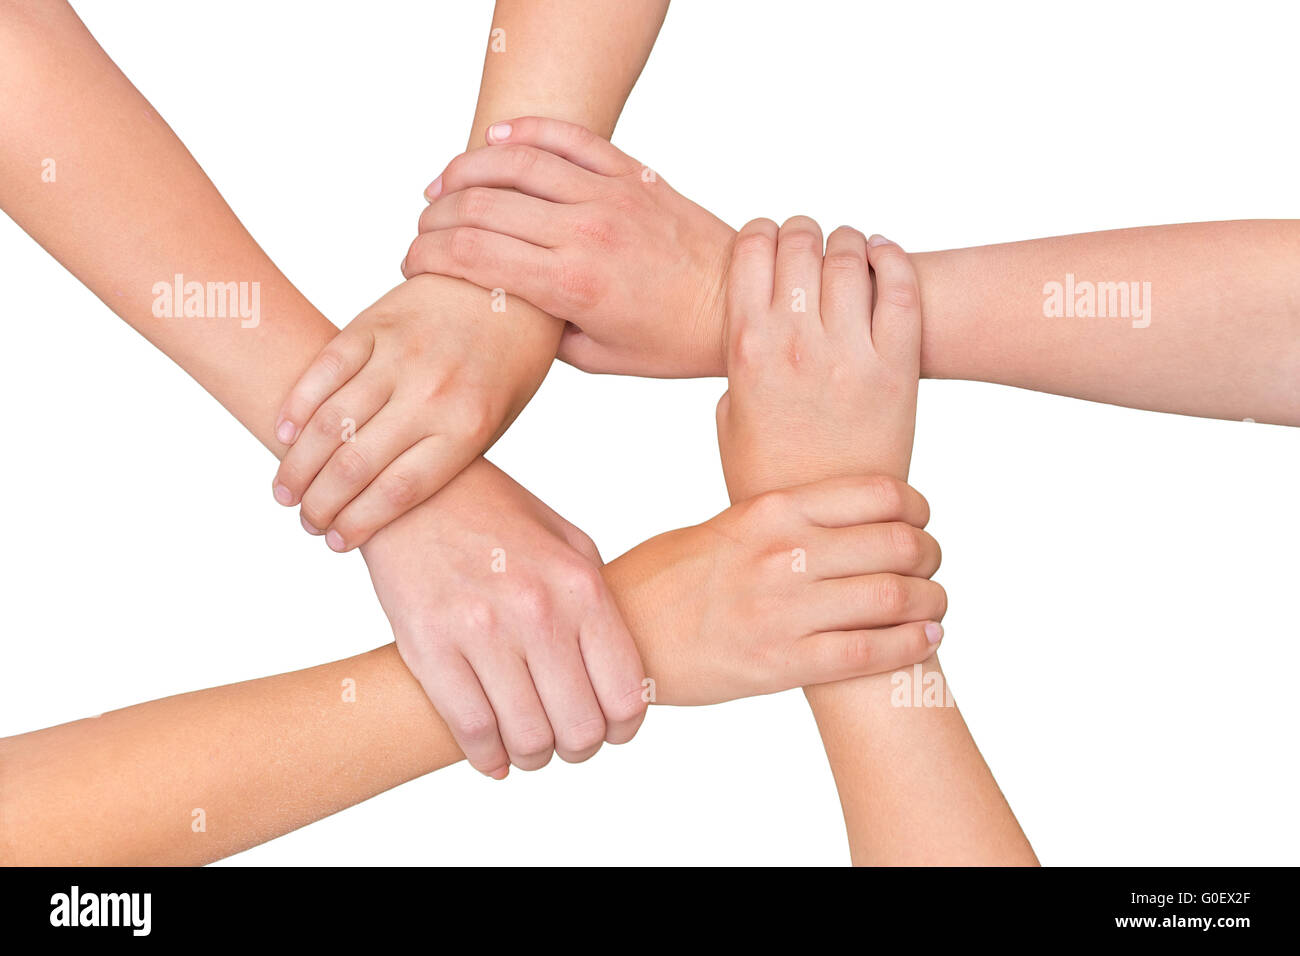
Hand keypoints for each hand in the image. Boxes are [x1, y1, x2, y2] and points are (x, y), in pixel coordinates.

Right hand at [271, 274, 555, 550]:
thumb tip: (381, 505)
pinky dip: (296, 405)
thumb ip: (443, 459)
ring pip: (329, 422)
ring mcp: (400, 354)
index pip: (398, 492)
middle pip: (355, 465)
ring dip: (297, 465)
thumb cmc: (506, 365)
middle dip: (320, 504)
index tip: (338, 543)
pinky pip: (323, 369)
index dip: (358, 524)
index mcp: (469, 427)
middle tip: (307, 522)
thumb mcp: (495, 423)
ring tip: (285, 492)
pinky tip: (283, 434)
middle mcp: (432, 392)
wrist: (511, 284)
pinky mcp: (374, 321)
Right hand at [359, 458, 645, 775]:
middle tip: (566, 742)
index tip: (610, 730)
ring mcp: (481, 631)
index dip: (623, 730)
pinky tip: (493, 755)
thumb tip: (620, 676)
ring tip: (529, 748)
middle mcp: (538, 611)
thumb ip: (598, 606)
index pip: (626, 696)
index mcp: (582, 588)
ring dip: (534, 758)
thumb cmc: (498, 519)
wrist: (415, 493)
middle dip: (578, 749)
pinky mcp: (429, 646)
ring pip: (528, 740)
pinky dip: (488, 758)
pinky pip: (472, 731)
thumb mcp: (568, 543)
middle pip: (580, 729)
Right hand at [401, 116, 735, 377]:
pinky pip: (567, 136)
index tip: (411, 263)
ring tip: (441, 187)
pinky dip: (523, 132)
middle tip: (421, 229)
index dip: (426, 255)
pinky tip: (494, 142)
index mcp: (572, 284)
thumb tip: (498, 305)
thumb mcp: (596, 357)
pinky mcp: (632, 173)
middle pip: (481, 205)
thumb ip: (541, 332)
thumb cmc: (669, 340)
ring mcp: (610, 194)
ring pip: (516, 161)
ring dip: (466, 170)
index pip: (472, 255)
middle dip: (435, 216)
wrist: (735, 302)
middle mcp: (586, 231)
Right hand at [610, 475, 945, 704]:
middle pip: (896, 544)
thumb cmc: (670, 576)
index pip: (876, 493)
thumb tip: (848, 518)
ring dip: (931, 600)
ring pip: (892, 596)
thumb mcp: (726, 525)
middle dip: (930, 555)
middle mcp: (781, 553)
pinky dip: (911, 644)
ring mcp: (781, 609)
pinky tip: (926, 639)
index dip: (916, 506)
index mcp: (769, 510)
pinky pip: (867, 651)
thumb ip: (784, 518)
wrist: (622, 633)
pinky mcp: (779, 662)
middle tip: (932, 564)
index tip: (921, 518)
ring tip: (935, 605)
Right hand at [716, 218, 922, 496]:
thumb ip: (739, 356)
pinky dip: (893, 258)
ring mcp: (849, 354)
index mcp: (745, 349)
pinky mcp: (897, 368)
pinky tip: (884, 257)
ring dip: (848, 241)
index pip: (751, 247)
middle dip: (804, 231)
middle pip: (801, 241)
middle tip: (811, 242)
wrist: (822, 528)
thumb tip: (758, 309)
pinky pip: (902, 287)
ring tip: (849, 251)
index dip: (762, 232)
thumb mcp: (729, 414)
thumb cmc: (769, 473)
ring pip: (851, 254)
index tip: (770, 239)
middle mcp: (795, 343)